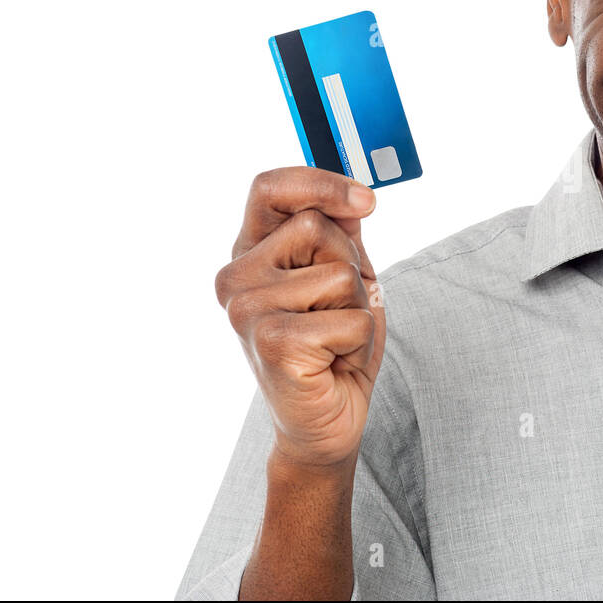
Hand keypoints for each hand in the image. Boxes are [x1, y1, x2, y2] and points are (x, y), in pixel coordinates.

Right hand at [215, 168, 384, 472]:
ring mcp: (246, 309)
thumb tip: (354, 194)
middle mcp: (236, 276)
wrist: (327, 420)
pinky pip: (349, 318)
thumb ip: (341, 232)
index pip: (270, 188)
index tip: (366, 201)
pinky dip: (358, 341)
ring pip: (340, 273)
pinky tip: (333, 361)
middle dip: (351, 265)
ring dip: (357, 308)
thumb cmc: (334, 344)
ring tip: (335, 338)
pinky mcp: (271, 341)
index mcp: (249, 251)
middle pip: (317, 226)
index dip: (320, 182)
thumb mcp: (345, 275)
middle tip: (338, 308)